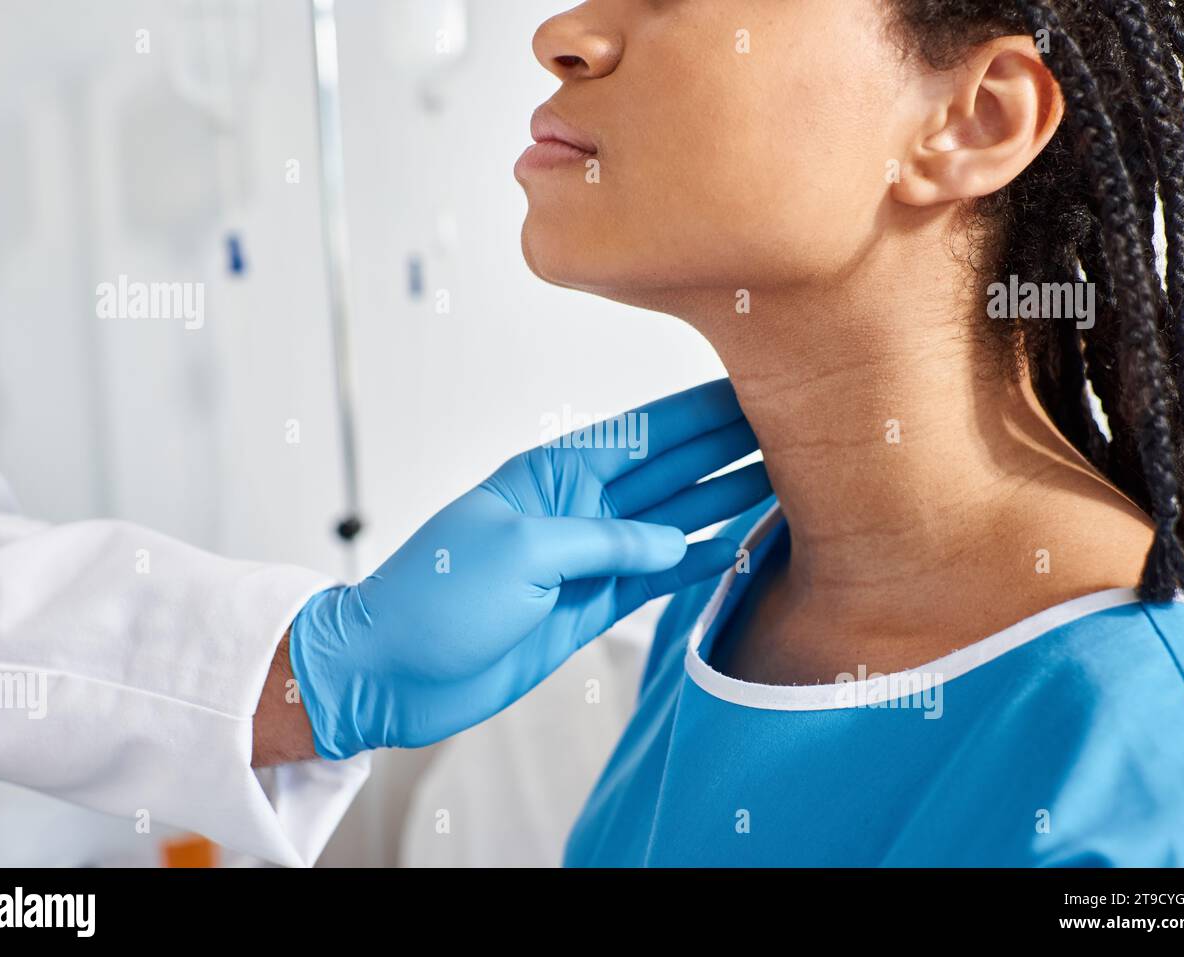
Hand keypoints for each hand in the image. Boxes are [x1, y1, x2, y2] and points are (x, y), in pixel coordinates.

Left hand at [289, 379, 769, 757]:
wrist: (391, 672)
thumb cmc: (433, 597)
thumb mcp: (522, 552)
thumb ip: (606, 541)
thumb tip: (676, 543)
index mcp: (551, 474)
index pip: (641, 434)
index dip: (699, 413)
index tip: (756, 391)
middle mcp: (576, 508)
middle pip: (667, 473)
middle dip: (727, 452)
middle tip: (792, 435)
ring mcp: (585, 557)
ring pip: (670, 523)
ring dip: (722, 504)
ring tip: (781, 484)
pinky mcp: (587, 605)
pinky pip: (654, 578)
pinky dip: (695, 565)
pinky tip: (737, 548)